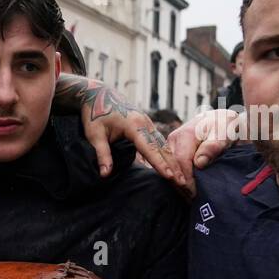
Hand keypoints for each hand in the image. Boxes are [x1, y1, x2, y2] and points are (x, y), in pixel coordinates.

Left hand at [65, 77, 184, 188]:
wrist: (98, 95)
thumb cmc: (94, 115)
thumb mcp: (94, 135)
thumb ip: (102, 154)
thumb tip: (105, 175)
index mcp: (134, 125)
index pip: (149, 148)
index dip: (159, 163)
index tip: (170, 176)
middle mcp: (145, 123)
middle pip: (162, 147)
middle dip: (173, 165)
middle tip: (183, 183)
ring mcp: (148, 124)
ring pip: (163, 145)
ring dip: (173, 161)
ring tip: (182, 178)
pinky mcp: (147, 126)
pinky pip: (159, 142)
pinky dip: (166, 154)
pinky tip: (172, 167)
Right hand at [167, 108, 245, 191]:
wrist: (218, 120)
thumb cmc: (224, 127)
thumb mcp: (224, 133)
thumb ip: (213, 146)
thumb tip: (199, 163)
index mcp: (185, 134)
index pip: (181, 161)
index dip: (187, 178)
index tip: (195, 192)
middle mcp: (173, 139)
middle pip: (171, 167)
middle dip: (181, 185)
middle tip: (193, 198)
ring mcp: (169, 146)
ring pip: (168, 170)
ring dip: (178, 185)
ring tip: (190, 197)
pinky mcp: (169, 152)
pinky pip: (169, 169)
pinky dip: (177, 180)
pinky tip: (186, 190)